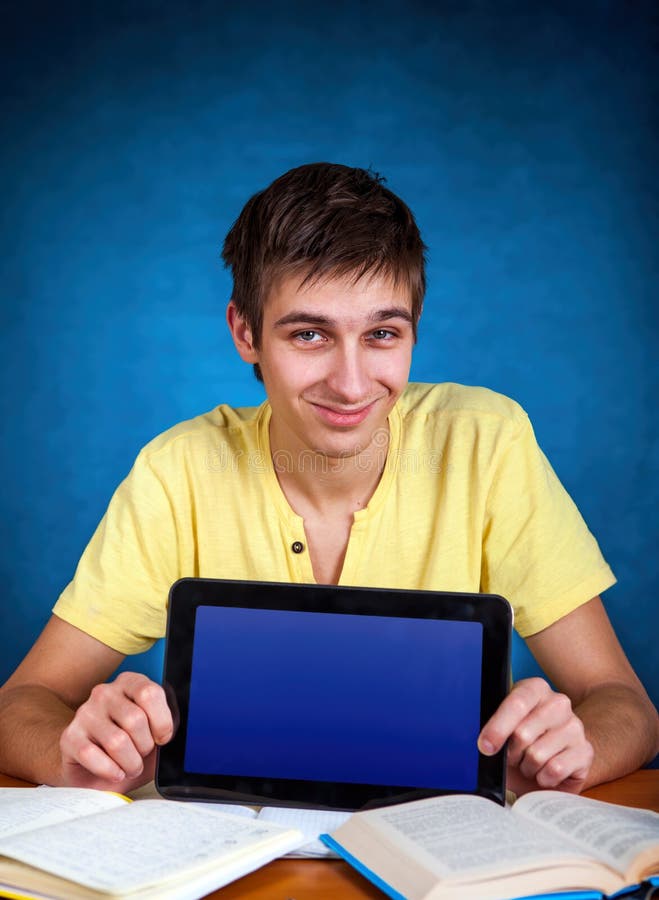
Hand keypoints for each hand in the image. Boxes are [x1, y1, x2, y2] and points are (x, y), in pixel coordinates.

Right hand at [59, 672, 173, 790]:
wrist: (93, 768)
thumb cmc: (129, 748)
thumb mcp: (153, 735)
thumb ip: (167, 728)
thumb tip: (185, 737)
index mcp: (129, 683)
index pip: (150, 693)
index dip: (162, 721)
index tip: (162, 738)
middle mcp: (105, 693)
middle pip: (135, 720)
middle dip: (145, 747)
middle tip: (141, 755)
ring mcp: (84, 713)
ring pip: (117, 742)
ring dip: (130, 763)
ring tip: (129, 766)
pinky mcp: (69, 737)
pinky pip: (94, 756)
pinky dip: (110, 771)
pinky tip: (115, 772)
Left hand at [478, 677, 593, 794]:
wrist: (551, 766)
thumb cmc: (521, 746)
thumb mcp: (503, 733)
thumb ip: (492, 732)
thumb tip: (484, 744)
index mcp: (534, 689)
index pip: (516, 703)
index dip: (498, 728)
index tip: (485, 747)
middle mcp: (558, 702)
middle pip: (522, 733)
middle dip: (511, 753)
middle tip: (514, 757)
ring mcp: (575, 726)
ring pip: (537, 755)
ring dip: (527, 767)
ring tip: (530, 764)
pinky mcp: (586, 751)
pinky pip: (555, 770)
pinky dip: (543, 779)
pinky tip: (545, 773)